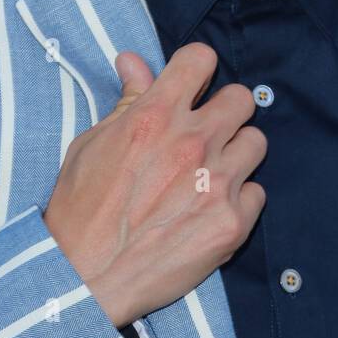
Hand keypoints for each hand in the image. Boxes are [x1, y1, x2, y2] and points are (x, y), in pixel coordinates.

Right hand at [42, 42, 266, 327]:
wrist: (83, 278)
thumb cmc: (81, 209)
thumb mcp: (93, 143)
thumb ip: (126, 101)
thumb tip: (133, 60)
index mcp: (154, 116)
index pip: (200, 59)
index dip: (197, 68)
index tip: (193, 84)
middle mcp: (191, 143)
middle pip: (241, 98)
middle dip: (224, 111)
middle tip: (206, 133)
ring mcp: (216, 183)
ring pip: (256, 143)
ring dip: (236, 154)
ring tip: (212, 173)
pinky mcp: (232, 223)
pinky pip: (257, 193)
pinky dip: (238, 200)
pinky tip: (211, 210)